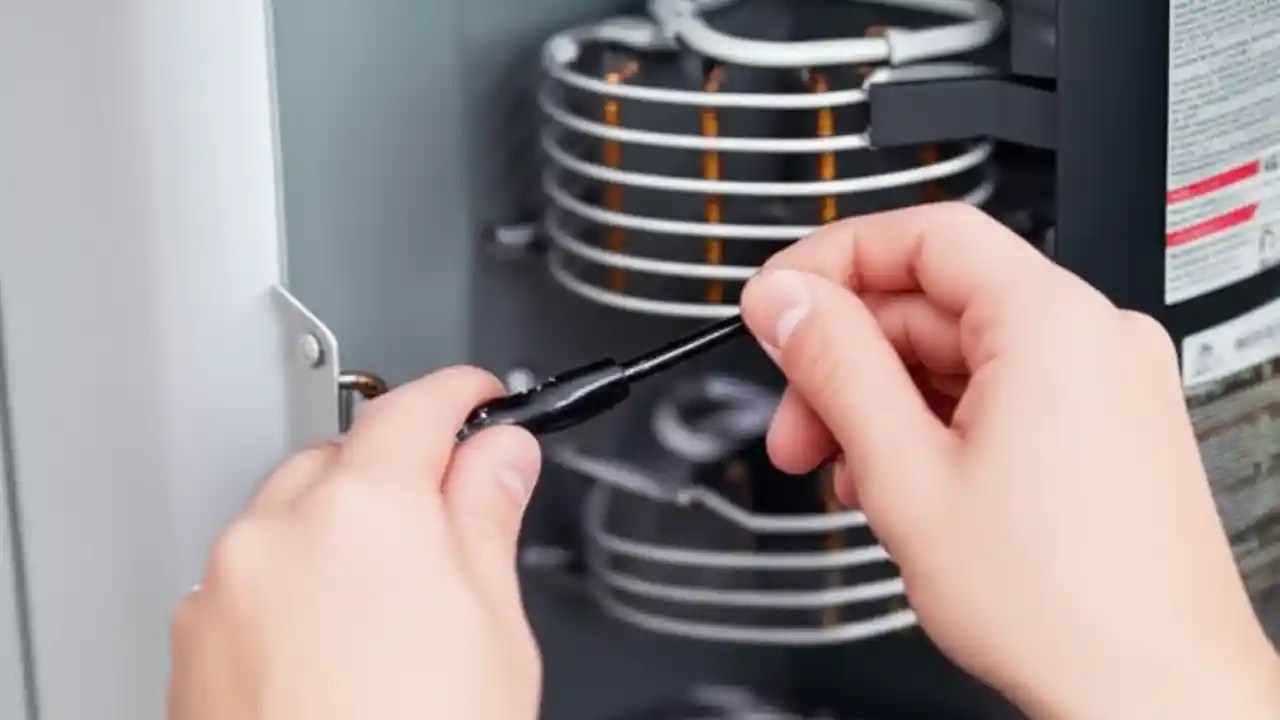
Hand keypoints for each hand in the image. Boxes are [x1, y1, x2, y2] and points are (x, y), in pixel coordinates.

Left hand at [168, 367, 541, 719]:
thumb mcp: (493, 628)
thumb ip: (488, 516)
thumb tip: (501, 456)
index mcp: (366, 512)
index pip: (417, 409)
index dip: (462, 395)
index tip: (483, 401)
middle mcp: (277, 533)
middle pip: (347, 457)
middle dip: (400, 474)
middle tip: (455, 520)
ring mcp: (224, 587)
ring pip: (290, 515)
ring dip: (340, 530)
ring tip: (395, 611)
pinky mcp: (195, 639)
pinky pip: (249, 575)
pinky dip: (292, 583)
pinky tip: (338, 646)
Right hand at [740, 204, 1279, 718]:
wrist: (1154, 695)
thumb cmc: (1061, 605)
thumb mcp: (905, 473)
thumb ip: (833, 367)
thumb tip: (784, 299)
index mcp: (1051, 323)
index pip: (923, 236)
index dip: (833, 261)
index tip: (779, 302)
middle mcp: (1094, 338)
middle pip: (934, 304)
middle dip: (848, 361)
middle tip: (797, 421)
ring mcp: (1109, 385)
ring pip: (963, 357)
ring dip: (886, 405)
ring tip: (848, 473)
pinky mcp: (1109, 429)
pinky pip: (1003, 395)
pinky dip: (938, 428)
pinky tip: (901, 484)